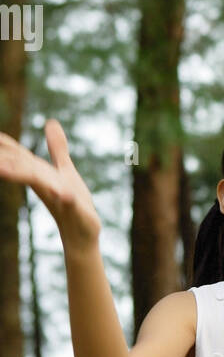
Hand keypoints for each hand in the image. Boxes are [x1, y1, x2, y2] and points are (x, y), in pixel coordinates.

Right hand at [0, 119, 101, 252]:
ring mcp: (60, 197)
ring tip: (4, 170)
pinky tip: (64, 194)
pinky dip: (66, 198)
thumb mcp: (65, 169)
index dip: (5, 146)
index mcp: (41, 174)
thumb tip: (50, 122)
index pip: (20, 157)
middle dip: (5, 163)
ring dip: (25, 176)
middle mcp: (46, 184)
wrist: (82, 234)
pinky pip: (70, 203)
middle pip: (23, 168)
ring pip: (40, 183)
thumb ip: (57, 148)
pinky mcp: (76, 210)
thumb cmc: (73, 201)